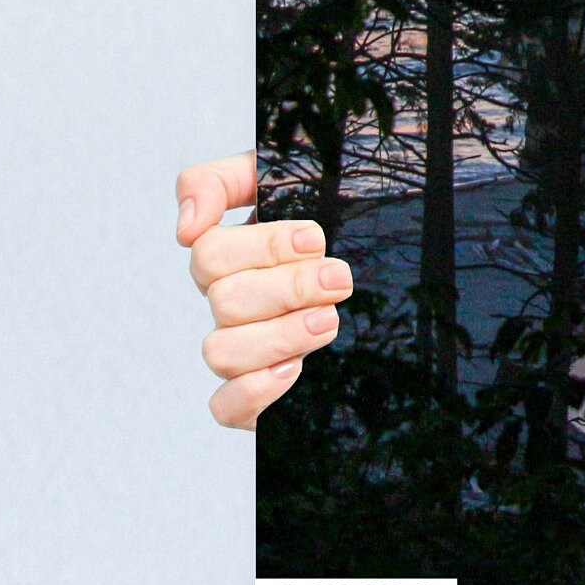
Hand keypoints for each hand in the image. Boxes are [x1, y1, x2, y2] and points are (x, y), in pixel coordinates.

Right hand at [177, 153, 349, 430]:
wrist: (397, 257)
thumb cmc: (343, 212)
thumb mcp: (289, 176)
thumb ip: (222, 181)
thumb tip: (186, 227)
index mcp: (235, 256)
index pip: (209, 253)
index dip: (262, 247)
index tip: (314, 239)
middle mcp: (233, 303)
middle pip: (224, 302)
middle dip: (287, 288)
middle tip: (338, 279)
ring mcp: (244, 349)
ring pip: (221, 353)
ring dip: (279, 336)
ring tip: (328, 320)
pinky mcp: (260, 393)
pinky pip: (225, 408)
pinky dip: (252, 392)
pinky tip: (293, 370)